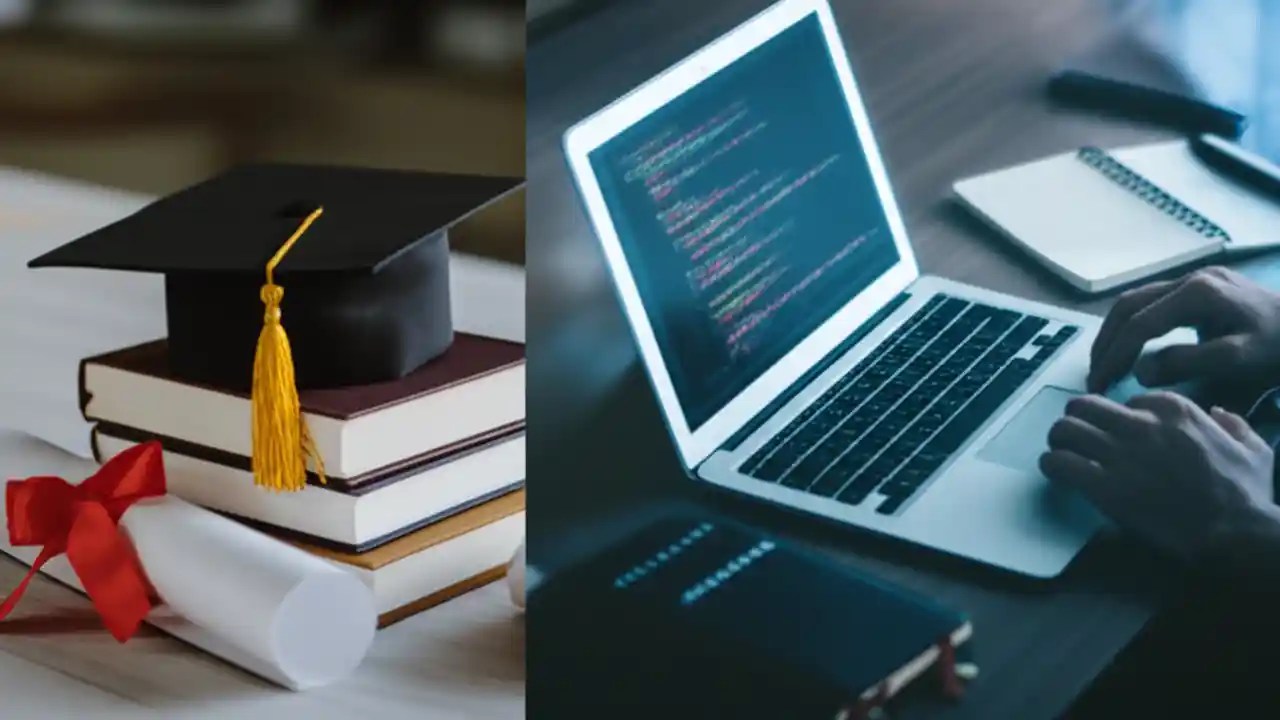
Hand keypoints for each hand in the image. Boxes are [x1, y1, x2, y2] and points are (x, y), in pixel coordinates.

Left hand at [1041, 391, 1273, 562]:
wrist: (1234, 534)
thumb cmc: (1247, 496)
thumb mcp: (1254, 449)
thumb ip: (1234, 425)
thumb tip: (1219, 412)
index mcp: (1175, 410)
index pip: (1127, 401)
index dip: (1120, 420)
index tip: (1119, 436)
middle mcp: (1142, 424)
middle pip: (1085, 406)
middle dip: (1076, 421)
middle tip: (1076, 439)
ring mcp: (1120, 453)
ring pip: (1065, 428)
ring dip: (1058, 441)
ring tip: (1061, 454)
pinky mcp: (1103, 484)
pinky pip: (1058, 462)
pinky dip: (1051, 465)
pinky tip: (1057, 474)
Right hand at [1088, 266, 1279, 394]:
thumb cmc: (1277, 346)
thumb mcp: (1239, 359)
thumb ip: (1188, 363)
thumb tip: (1141, 371)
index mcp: (1198, 293)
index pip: (1140, 324)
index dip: (1114, 356)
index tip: (1098, 385)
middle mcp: (1190, 278)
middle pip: (1128, 306)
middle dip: (1106, 343)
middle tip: (1094, 377)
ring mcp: (1193, 278)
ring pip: (1135, 301)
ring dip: (1114, 332)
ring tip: (1105, 364)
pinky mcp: (1197, 286)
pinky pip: (1151, 302)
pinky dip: (1132, 325)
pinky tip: (1130, 347)